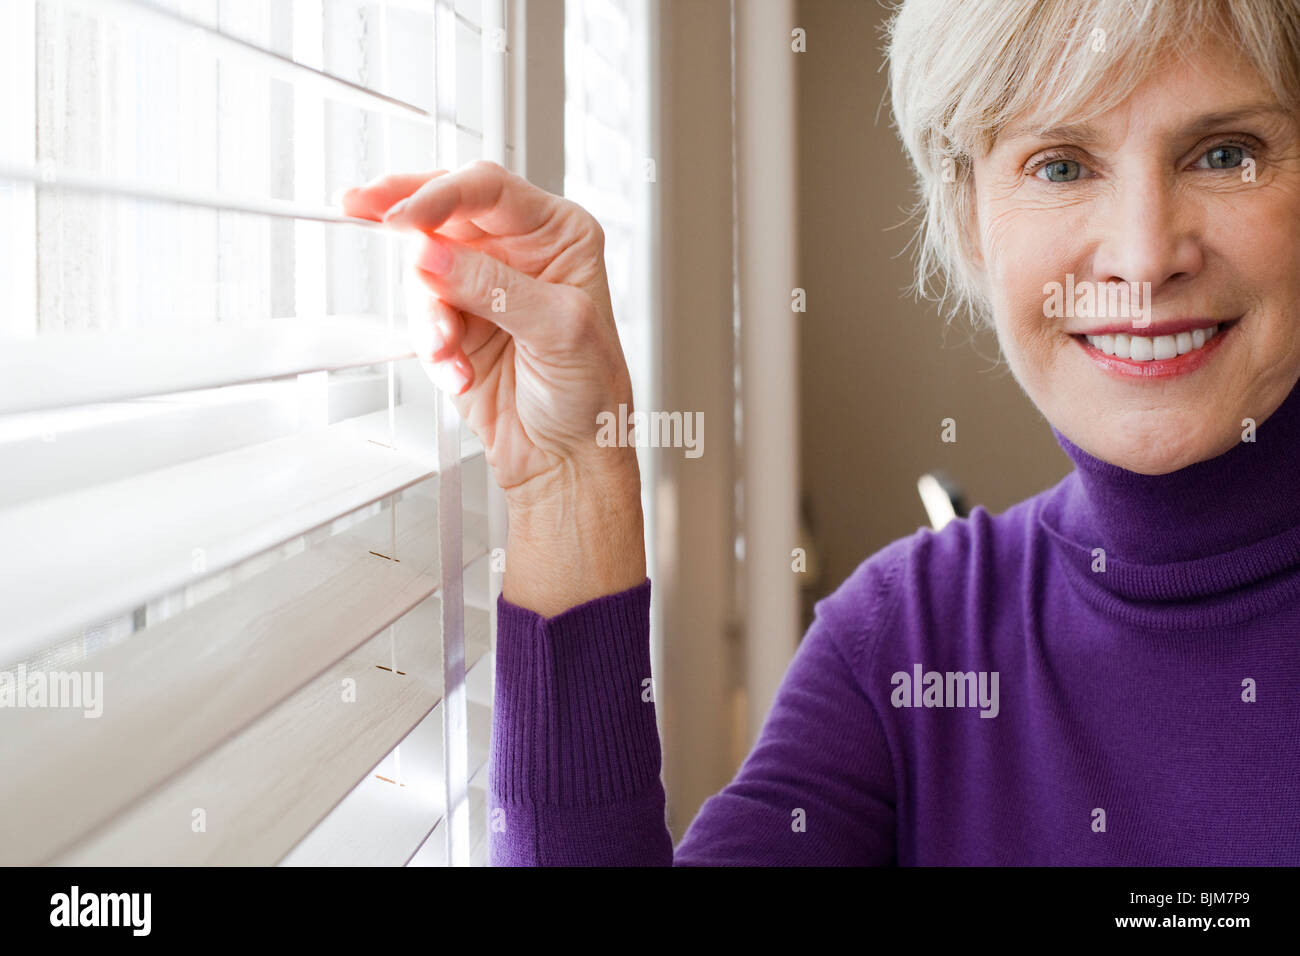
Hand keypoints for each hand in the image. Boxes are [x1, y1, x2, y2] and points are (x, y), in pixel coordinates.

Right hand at [338, 161, 645, 614]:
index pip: (490, 189)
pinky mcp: (457, 323)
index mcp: (559, 234)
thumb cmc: (591, 395)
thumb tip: (432, 252)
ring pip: (424, 269)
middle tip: (359, 207)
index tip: (402, 216)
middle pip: (446, 211)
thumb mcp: (558, 330)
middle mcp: (520, 251)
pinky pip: (421, 317)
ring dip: (429, 315)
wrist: (568, 460)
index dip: (441, 194)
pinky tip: (457, 374)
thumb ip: (493, 286)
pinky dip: (432, 348)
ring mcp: (483, 286)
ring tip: (448, 352)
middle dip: (404, 216)